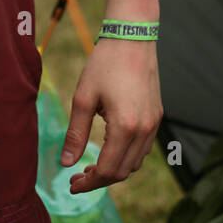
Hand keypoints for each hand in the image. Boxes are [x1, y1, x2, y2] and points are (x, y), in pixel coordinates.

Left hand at [59, 38, 162, 192]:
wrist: (132, 37)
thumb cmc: (104, 63)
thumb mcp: (83, 97)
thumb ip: (75, 133)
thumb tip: (65, 163)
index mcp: (125, 127)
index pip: (108, 170)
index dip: (88, 183)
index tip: (70, 185)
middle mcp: (144, 130)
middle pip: (122, 172)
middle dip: (99, 180)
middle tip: (76, 177)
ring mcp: (153, 124)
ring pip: (135, 163)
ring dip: (113, 170)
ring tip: (90, 166)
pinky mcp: (156, 116)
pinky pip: (143, 148)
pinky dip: (126, 156)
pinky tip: (108, 148)